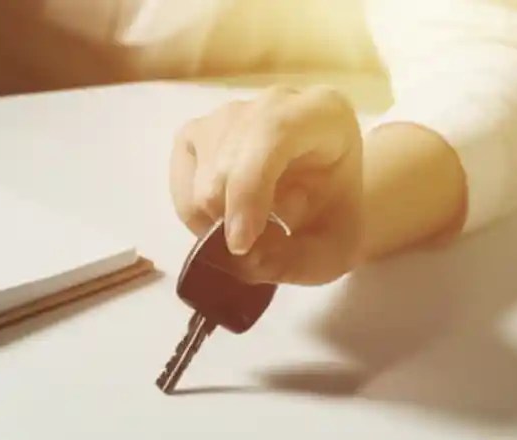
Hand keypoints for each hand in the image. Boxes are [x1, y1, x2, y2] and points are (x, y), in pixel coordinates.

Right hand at [169, 85, 365, 285]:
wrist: (324, 196)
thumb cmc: (333, 216)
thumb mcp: (335, 247)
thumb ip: (298, 260)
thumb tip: (245, 259)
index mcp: (321, 113)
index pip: (273, 134)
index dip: (249, 190)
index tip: (241, 244)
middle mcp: (270, 102)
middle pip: (225, 163)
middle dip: (229, 218)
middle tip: (252, 248)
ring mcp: (226, 114)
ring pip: (198, 178)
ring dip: (215, 220)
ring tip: (248, 226)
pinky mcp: (194, 132)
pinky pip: (180, 182)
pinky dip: (195, 214)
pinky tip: (224, 217)